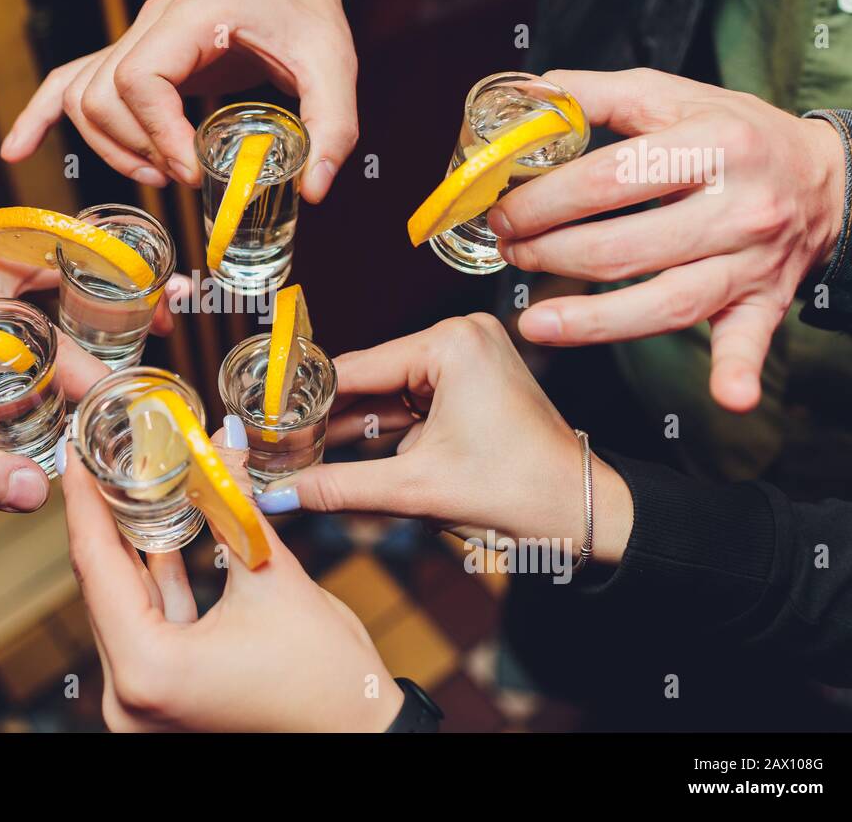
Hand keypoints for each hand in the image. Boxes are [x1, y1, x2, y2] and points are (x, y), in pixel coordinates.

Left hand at [0, 243, 180, 511]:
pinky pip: (31, 291)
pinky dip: (71, 306)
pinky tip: (99, 333)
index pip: (46, 330)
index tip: (134, 406)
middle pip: (66, 273)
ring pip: (55, 275)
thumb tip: (37, 492)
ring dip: (103, 295)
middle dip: (124, 296)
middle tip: (176, 318)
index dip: (97, 372)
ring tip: (158, 318)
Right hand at [2, 0, 357, 201]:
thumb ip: (333, 126)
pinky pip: (65, 80)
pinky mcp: (127, 56)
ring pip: (82, 97)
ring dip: (111, 148)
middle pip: (103, 96)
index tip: (193, 172)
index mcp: (193, 15)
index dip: (158, 135)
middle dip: (139, 150)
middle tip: (188, 176)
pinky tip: (16, 150)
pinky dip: (38, 116)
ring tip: (159, 174)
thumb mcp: (335, 67)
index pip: (141, 78)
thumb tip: (314, 190)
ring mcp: (132, 37)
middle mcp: (151, 22)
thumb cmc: (307, 20)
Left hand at [59, 426, 401, 730]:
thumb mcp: (272, 575)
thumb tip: (218, 443)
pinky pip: (145, 630)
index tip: (75, 453)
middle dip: (103, 519)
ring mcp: (142, 707)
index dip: (84, 502)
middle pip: (103, 589)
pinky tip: (157, 535)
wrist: (363, 733)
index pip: (96, 567)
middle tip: (96, 459)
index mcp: (148, 670)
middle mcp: (129, 698)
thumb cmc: (328, 677)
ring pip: (123, 607)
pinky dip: (153, 585)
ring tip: (124, 486)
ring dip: (128, 549)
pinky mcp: (162, 701)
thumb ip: (233, 504)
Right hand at [255, 314, 634, 562]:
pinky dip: (387, 429)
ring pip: (390, 393)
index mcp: (451, 344)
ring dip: (355, 426)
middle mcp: (461, 338)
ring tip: (305, 452)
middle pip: (371, 378)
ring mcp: (470, 359)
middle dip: (329, 416)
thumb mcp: (417, 489)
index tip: (265, 418)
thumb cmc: (521, 490)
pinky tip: (349, 452)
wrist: (586, 513)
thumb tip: (280, 493)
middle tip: (279, 443)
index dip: (306, 399)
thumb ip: (340, 487)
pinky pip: (415, 402)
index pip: (356, 368)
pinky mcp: (474, 384)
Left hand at [486, 68, 846, 412]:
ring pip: (666, 301)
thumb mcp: (670, 96)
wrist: (824, 178)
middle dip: (552, 254)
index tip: (505, 211)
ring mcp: (752, 260)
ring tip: (535, 321)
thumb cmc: (732, 135)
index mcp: (712, 144)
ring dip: (593, 319)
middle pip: (626, 246)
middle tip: (511, 253)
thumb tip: (526, 97)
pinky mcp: (764, 301)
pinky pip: (751, 341)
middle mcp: (737, 205)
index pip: (610, 178)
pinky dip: (740, 372)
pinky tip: (728, 398)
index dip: (546, 200)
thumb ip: (595, 95)